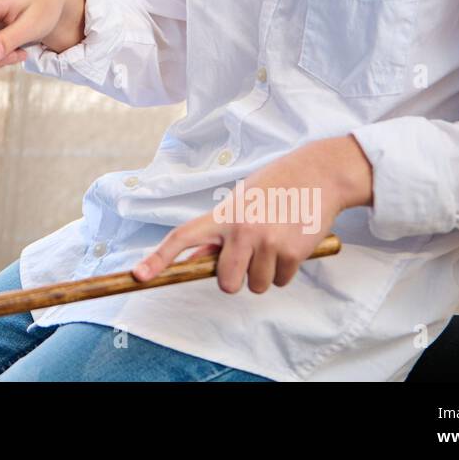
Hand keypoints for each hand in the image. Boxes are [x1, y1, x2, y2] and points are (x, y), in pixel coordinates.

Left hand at [131, 135, 373, 293]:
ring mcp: (266, 242)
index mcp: (223, 215)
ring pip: (256, 285)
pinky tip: (292, 243)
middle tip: (250, 258)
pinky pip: (281, 281)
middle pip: (225, 282)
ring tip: (276, 241)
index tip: (139, 276)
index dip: (159, 259)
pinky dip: (286, 270)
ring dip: (266, 273)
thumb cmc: (276, 187)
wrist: (319, 174)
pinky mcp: (292, 253)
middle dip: (236, 279)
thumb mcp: (242, 202)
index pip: (182, 237)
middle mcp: (241, 229)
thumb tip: (200, 260)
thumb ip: (221, 232)